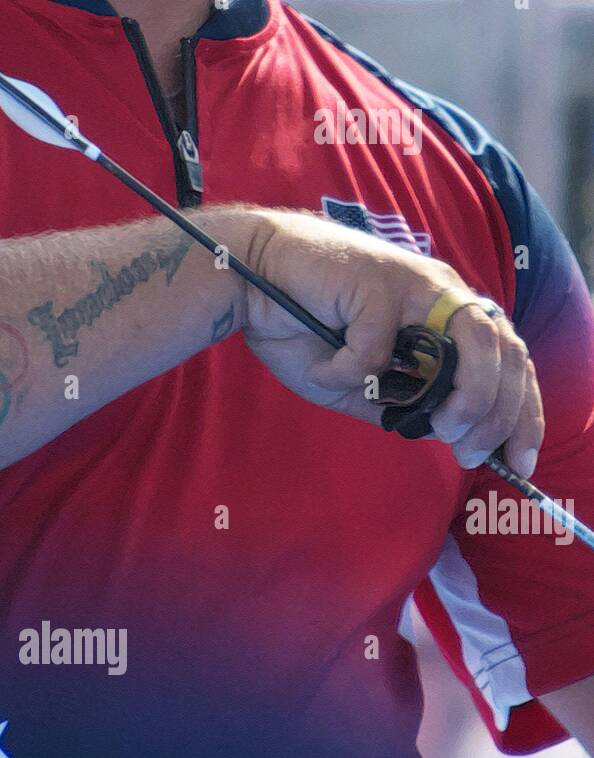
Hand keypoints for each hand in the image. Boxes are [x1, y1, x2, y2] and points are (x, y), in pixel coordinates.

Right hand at [236, 207, 543, 476]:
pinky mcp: (376, 282)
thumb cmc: (304, 327)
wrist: (253, 281)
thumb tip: (446, 434)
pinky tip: (324, 369)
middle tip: (470, 451)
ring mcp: (413, 284)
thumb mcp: (361, 384)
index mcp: (444, 313)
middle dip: (497, 412)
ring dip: (462, 395)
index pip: (508, 357)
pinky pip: (375, 351)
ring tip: (436, 424)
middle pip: (503, 351)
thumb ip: (401, 403)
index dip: (522, 410)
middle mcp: (441, 293)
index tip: (517, 459)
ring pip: (471, 342)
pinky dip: (346, 373)